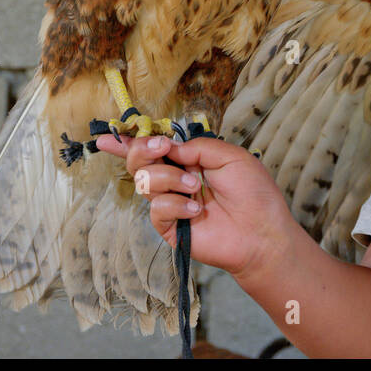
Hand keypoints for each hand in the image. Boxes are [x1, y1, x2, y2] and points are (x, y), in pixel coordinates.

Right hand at [94, 133, 295, 281]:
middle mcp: (175, 181)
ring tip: (196, 187)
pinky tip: (196, 210)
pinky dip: (176, 204)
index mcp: (189, 162)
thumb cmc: (254, 193)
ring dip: (170, 178)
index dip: (128, 144)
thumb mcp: (230, 157)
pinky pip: (157, 209)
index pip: (154, 150)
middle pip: (139, 163)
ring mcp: (171, 204)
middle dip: (143, 151)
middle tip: (161, 148)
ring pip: (145, 182)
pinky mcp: (170, 227)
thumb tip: (169, 146)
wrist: (262, 231)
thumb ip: (197, 147)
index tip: (108, 138)